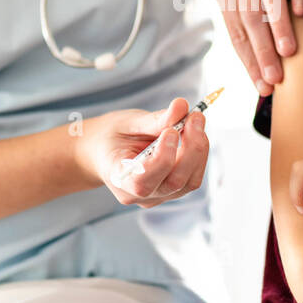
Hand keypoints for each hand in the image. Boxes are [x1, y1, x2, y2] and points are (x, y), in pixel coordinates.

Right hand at [75, 98, 207, 207]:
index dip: (163, 158)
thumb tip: (182, 106)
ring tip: (195, 122)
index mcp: (119, 179)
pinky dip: (198, 155)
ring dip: (198, 150)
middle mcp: (138, 195)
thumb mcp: (128, 123)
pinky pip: (191, 178)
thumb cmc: (112, 137)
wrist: (104, 152)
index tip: (172, 130)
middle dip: (191, 149)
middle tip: (194, 118)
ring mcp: (156, 196)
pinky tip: (194, 134)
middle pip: (173, 182)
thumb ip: (156, 119)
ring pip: (188, 182)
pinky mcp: (170, 192)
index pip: (143, 180)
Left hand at [214, 0, 302, 96]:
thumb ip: (253, 40)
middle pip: (250, 14)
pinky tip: (301, 15)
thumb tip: (263, 87)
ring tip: (288, 52)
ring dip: (278, 25)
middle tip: (275, 76)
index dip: (249, 60)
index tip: (264, 86)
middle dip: (263, 49)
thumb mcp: (253, 14)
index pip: (236, 31)